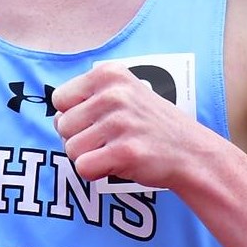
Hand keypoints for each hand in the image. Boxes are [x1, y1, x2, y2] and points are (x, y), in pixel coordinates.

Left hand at [53, 63, 201, 190]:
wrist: (191, 153)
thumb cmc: (151, 126)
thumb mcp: (125, 93)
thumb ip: (89, 96)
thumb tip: (55, 118)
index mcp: (110, 74)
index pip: (60, 99)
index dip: (74, 116)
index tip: (98, 121)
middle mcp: (114, 94)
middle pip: (61, 126)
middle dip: (80, 138)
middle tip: (109, 140)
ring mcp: (120, 122)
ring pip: (70, 149)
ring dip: (89, 156)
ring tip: (115, 150)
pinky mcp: (125, 152)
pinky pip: (83, 168)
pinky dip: (95, 172)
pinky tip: (117, 164)